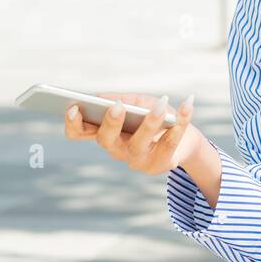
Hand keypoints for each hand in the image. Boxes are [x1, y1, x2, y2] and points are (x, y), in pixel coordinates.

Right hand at [64, 91, 203, 175]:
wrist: (185, 139)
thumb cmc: (155, 116)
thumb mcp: (138, 103)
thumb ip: (123, 98)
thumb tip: (104, 99)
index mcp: (106, 133)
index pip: (79, 133)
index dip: (73, 124)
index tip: (74, 108)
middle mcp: (117, 150)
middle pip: (106, 140)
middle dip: (110, 123)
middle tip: (118, 107)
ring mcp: (138, 160)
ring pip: (139, 144)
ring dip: (150, 122)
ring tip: (161, 104)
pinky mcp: (161, 162)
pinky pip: (171, 141)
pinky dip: (182, 120)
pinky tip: (187, 104)